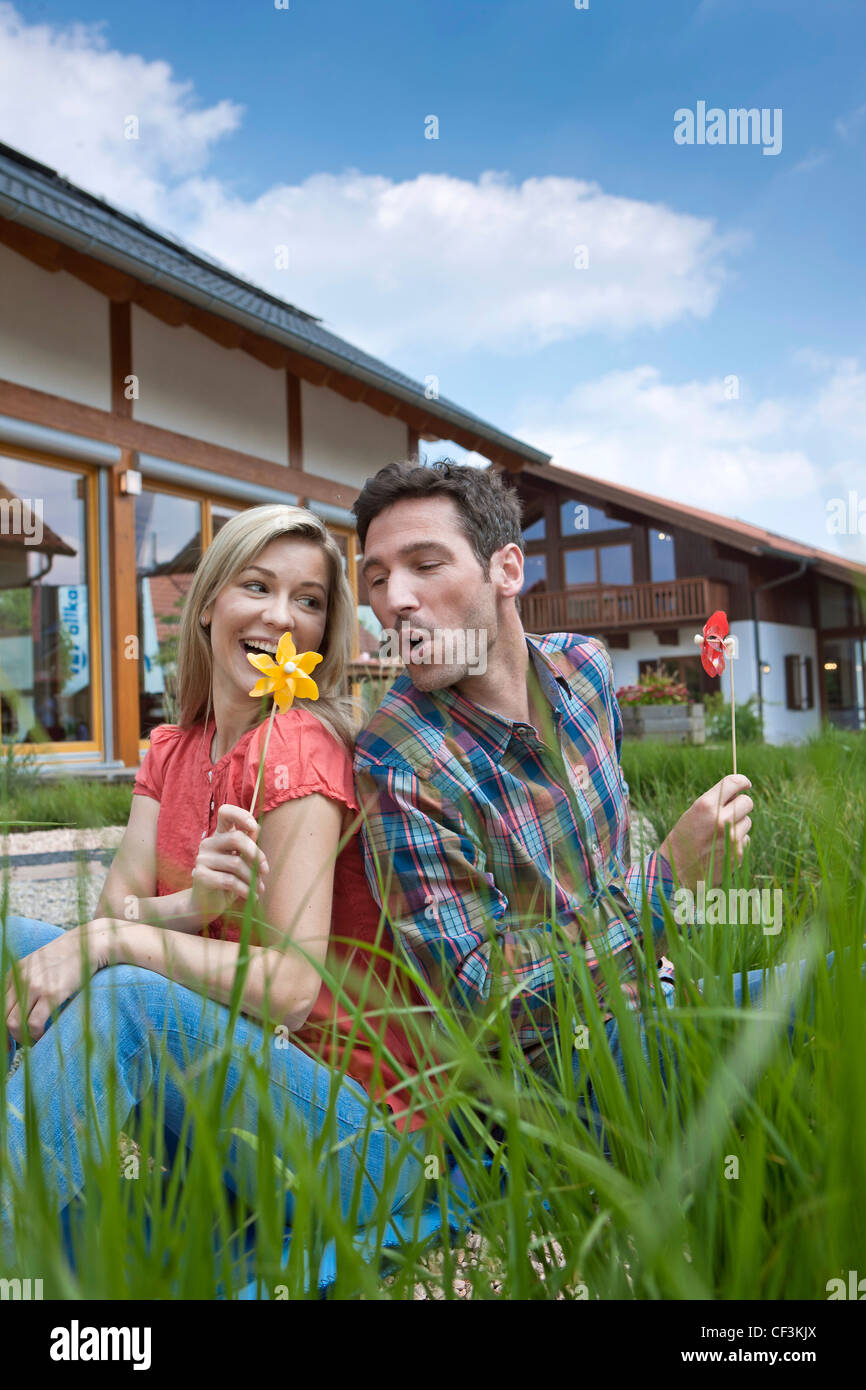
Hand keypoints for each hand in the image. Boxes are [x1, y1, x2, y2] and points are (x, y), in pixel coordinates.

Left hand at [4, 919, 112, 1044]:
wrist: (87, 945)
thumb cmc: (67, 958)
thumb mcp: (38, 965)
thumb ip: (25, 982)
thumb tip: (20, 1010)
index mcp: (14, 973)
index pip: (0, 1006)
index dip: (1, 1027)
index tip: (7, 1042)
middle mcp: (20, 979)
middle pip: (2, 1017)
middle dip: (8, 1037)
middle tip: (18, 1046)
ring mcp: (35, 987)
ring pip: (13, 1023)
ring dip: (22, 1038)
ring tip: (34, 1040)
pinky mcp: (51, 994)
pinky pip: (34, 1024)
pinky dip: (36, 1035)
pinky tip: (44, 1035)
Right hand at [189, 803, 269, 924]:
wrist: (207, 905)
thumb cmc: (229, 879)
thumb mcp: (241, 861)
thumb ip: (248, 845)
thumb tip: (256, 828)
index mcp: (219, 835)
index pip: (225, 812)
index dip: (241, 815)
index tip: (254, 828)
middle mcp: (209, 843)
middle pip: (236, 838)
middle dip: (256, 854)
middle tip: (265, 870)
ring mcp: (202, 859)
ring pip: (236, 863)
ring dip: (252, 878)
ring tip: (260, 889)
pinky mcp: (200, 876)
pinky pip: (230, 880)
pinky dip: (245, 890)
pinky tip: (252, 897)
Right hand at [659, 775, 752, 891]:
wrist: (675, 872)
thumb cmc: (682, 839)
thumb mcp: (693, 814)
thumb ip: (714, 803)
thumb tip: (739, 793)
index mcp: (705, 806)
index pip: (733, 783)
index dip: (742, 781)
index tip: (745, 784)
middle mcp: (721, 820)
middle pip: (747, 802)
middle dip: (740, 804)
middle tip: (730, 810)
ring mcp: (732, 839)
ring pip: (748, 822)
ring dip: (738, 824)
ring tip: (719, 834)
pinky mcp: (738, 854)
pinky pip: (745, 839)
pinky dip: (737, 841)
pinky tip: (720, 848)